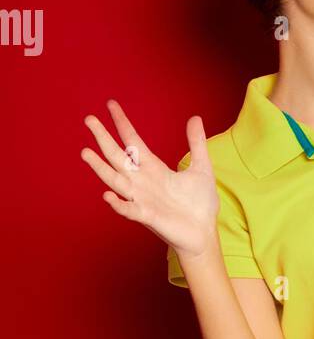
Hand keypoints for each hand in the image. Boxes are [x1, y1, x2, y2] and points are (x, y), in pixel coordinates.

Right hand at [81, 101, 219, 257]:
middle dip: (104, 138)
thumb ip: (196, 144)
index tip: (111, 105)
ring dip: (100, 168)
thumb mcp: (201, 168)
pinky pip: (130, 210)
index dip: (122, 123)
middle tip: (89, 119)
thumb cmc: (200, 204)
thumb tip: (195, 118)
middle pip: (118, 156)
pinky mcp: (148, 217)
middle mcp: (142, 181)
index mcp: (153, 168)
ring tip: (85, 153)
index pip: (133, 141)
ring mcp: (143, 199)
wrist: (204, 233)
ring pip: (116, 181)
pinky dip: (118, 204)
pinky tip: (107, 195)